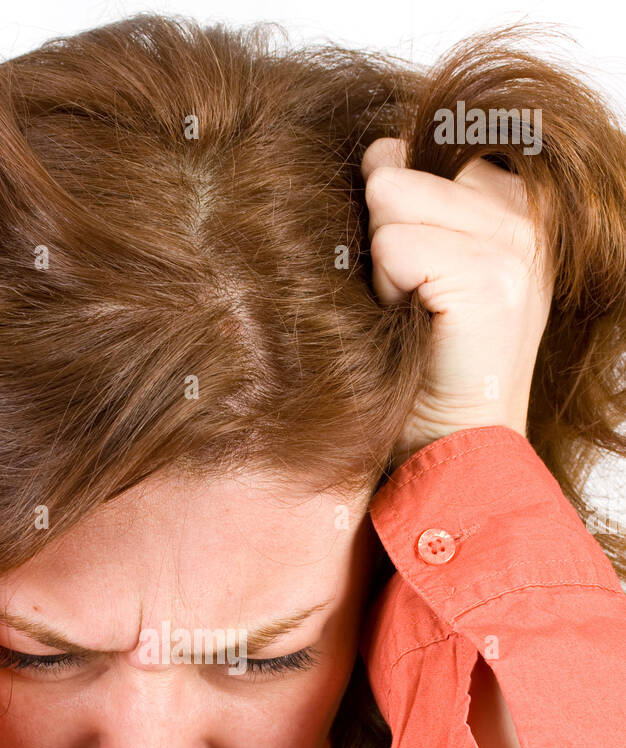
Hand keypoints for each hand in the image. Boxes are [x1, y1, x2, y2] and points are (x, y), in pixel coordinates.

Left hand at [361, 137, 555, 461]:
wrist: (449, 443)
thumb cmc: (421, 363)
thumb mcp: (416, 265)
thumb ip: (409, 200)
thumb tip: (377, 150)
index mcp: (512, 204)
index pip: (414, 150)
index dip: (389, 214)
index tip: (416, 278)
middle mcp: (526, 214)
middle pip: (397, 168)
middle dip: (382, 236)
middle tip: (412, 300)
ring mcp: (515, 241)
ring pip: (390, 199)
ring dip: (381, 264)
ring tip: (413, 311)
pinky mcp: (491, 274)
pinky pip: (393, 244)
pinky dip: (386, 288)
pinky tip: (415, 323)